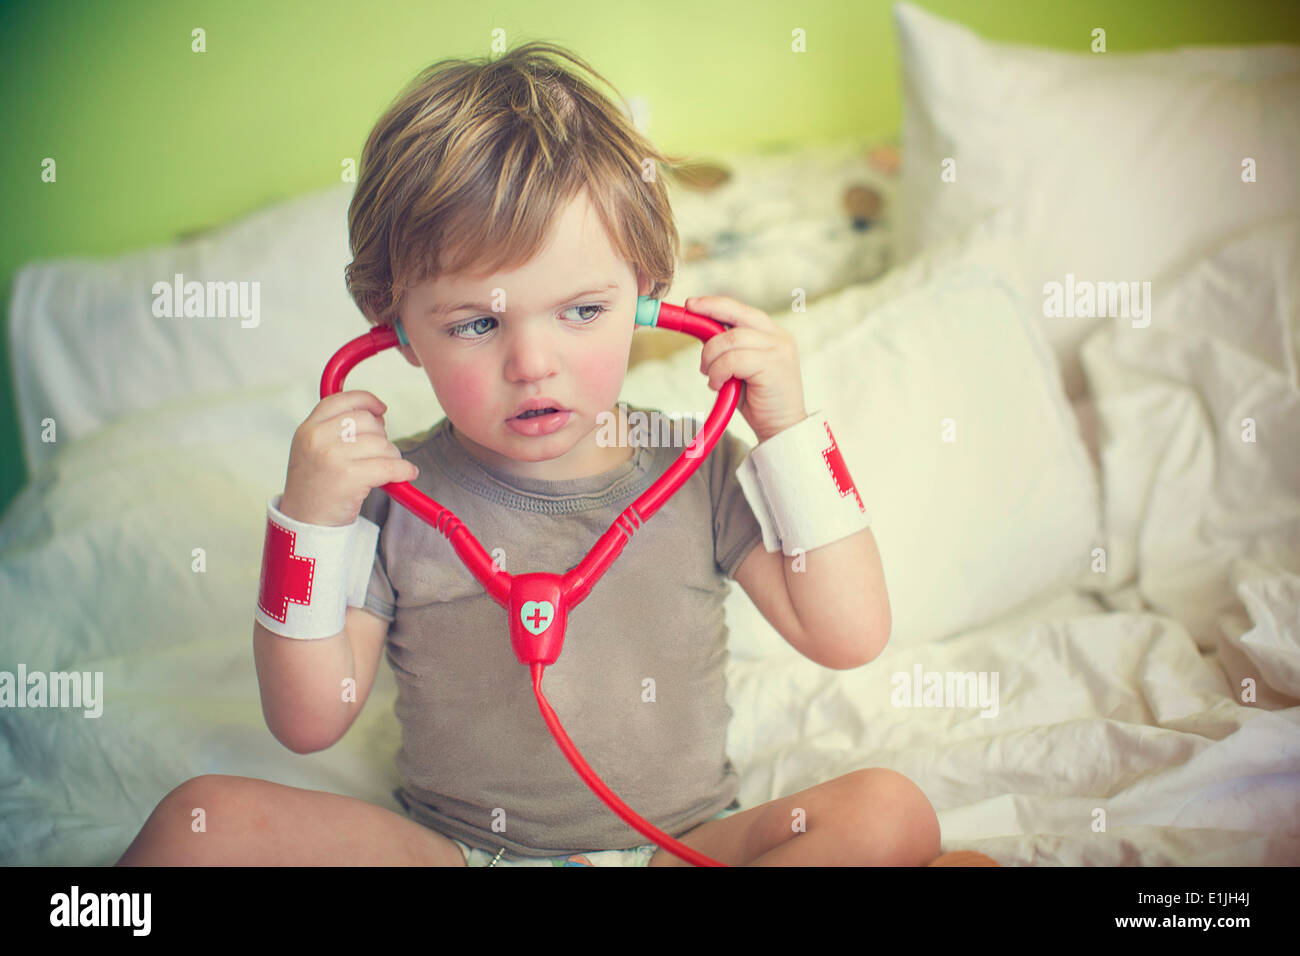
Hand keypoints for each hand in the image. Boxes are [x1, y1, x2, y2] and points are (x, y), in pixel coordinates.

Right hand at [278, 391, 417, 526]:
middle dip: (382, 435)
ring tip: (385, 469)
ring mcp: (332, 457)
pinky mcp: (349, 477)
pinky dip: (403, 470)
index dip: (366, 400)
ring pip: (382, 443)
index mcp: (308, 428)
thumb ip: (335, 429)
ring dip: (392, 456)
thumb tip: (376, 414)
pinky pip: (389, 466)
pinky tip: (406, 474)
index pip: (342, 400)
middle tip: (380, 453)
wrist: (305, 525)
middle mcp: (317, 438)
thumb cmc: (315, 488)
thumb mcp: (312, 450)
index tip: (381, 409)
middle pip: (367, 420)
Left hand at [688, 295, 808, 442]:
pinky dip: (717, 373)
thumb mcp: (741, 367)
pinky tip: (719, 385)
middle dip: (708, 330)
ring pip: (729, 339)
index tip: (691, 305)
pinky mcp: (773, 365)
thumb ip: (729, 347)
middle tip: (700, 360)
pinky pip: (732, 360)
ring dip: (711, 360)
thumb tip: (701, 329)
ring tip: (712, 379)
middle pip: (734, 316)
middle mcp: (778, 336)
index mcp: (772, 333)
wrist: (781, 428)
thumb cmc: (758, 400)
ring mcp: (778, 349)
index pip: (740, 309)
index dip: (714, 304)